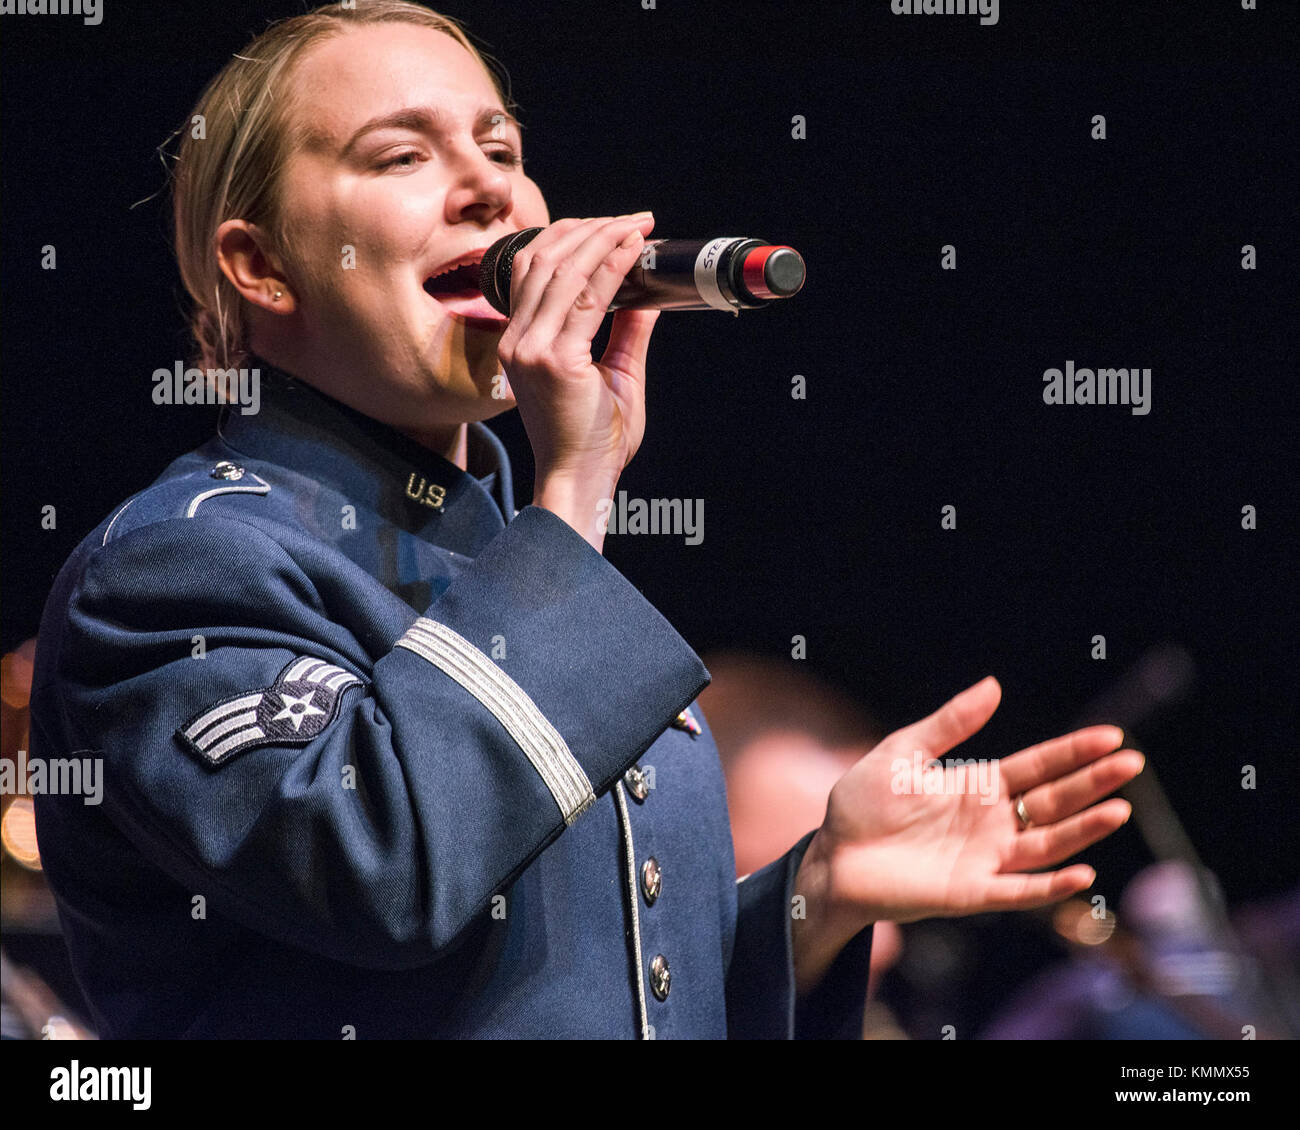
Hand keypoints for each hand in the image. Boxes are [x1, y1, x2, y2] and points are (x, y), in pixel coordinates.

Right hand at [497, 213, 659, 549]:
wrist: (581, 482)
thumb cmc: (595, 440)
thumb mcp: (614, 374)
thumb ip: (626, 331)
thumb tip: (648, 292)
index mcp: (521, 341)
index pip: (535, 268)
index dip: (572, 236)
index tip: (615, 226)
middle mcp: (517, 340)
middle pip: (545, 258)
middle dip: (591, 229)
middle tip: (634, 219)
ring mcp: (531, 349)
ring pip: (562, 270)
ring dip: (603, 239)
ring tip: (637, 226)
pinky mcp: (553, 361)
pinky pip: (585, 298)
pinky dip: (611, 266)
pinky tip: (633, 251)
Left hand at [792, 677, 1143, 990]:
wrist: (831, 854)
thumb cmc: (863, 804)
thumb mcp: (903, 752)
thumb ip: (948, 724)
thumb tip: (994, 685)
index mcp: (978, 786)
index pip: (1038, 767)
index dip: (1074, 753)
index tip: (1112, 738)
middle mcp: (991, 823)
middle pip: (1054, 802)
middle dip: (1092, 784)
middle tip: (1132, 764)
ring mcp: (985, 859)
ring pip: (1047, 844)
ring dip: (1083, 830)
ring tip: (1119, 809)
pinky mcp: (970, 892)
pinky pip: (1017, 891)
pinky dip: (1049, 885)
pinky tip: (1081, 872)